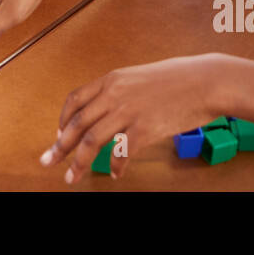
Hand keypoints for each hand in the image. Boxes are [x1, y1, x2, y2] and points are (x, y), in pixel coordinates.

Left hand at [39, 54, 227, 182]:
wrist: (205, 81)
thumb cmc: (177, 78)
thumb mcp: (139, 77)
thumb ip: (119, 91)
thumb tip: (105, 111)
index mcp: (112, 79)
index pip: (75, 100)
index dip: (62, 120)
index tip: (58, 136)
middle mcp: (114, 93)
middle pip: (77, 124)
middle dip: (60, 146)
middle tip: (48, 161)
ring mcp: (128, 111)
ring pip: (92, 141)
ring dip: (79, 163)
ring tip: (72, 177)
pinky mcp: (145, 128)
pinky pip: (121, 152)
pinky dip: (115, 166)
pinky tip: (116, 174)